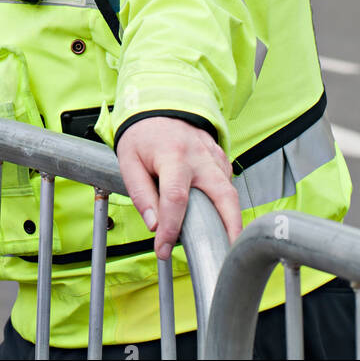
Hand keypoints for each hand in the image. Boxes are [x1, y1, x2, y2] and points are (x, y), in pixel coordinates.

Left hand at [115, 116, 241, 259]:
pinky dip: (226, 203)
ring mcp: (214, 156)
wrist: (158, 105)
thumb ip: (141, 194)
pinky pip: (227, 183)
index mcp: (173, 156)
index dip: (171, 228)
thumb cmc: (142, 135)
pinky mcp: (221, 158)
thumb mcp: (129, 161)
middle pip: (223, 196)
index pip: (176, 199)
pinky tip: (217, 216)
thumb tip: (154, 225)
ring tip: (222, 244)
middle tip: (227, 255)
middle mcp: (199, 157)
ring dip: (230, 219)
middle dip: (229, 228)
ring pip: (230, 192)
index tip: (163, 250)